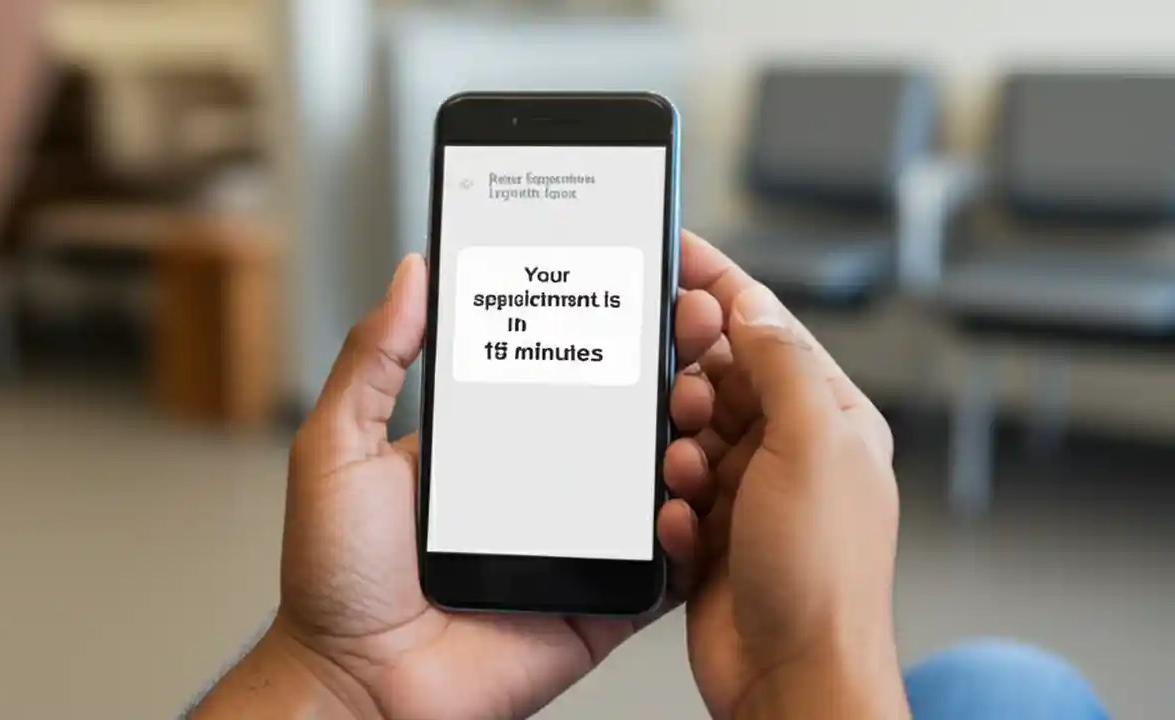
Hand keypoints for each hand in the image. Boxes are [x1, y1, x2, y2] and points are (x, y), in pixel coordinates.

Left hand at [194, 248, 722, 719]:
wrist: (355, 685)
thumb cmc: (334, 576)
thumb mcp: (337, 448)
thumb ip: (373, 359)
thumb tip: (413, 274)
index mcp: (486, 444)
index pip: (556, 371)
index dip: (597, 331)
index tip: (635, 285)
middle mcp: (536, 487)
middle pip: (618, 421)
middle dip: (663, 373)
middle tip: (690, 330)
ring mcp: (573, 543)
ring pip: (652, 485)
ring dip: (685, 441)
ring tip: (694, 403)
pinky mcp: (599, 602)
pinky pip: (661, 567)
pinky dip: (688, 535)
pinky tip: (688, 496)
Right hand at [661, 233, 906, 718]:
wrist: (790, 677)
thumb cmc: (822, 576)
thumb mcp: (812, 445)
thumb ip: (782, 365)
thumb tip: (754, 306)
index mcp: (829, 415)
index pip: (767, 325)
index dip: (718, 284)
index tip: (675, 251)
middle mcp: (791, 448)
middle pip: (718, 375)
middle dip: (688, 382)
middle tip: (678, 397)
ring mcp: (749, 491)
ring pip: (685, 432)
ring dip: (676, 451)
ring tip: (689, 477)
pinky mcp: (712, 532)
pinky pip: (670, 490)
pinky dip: (671, 504)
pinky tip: (689, 527)